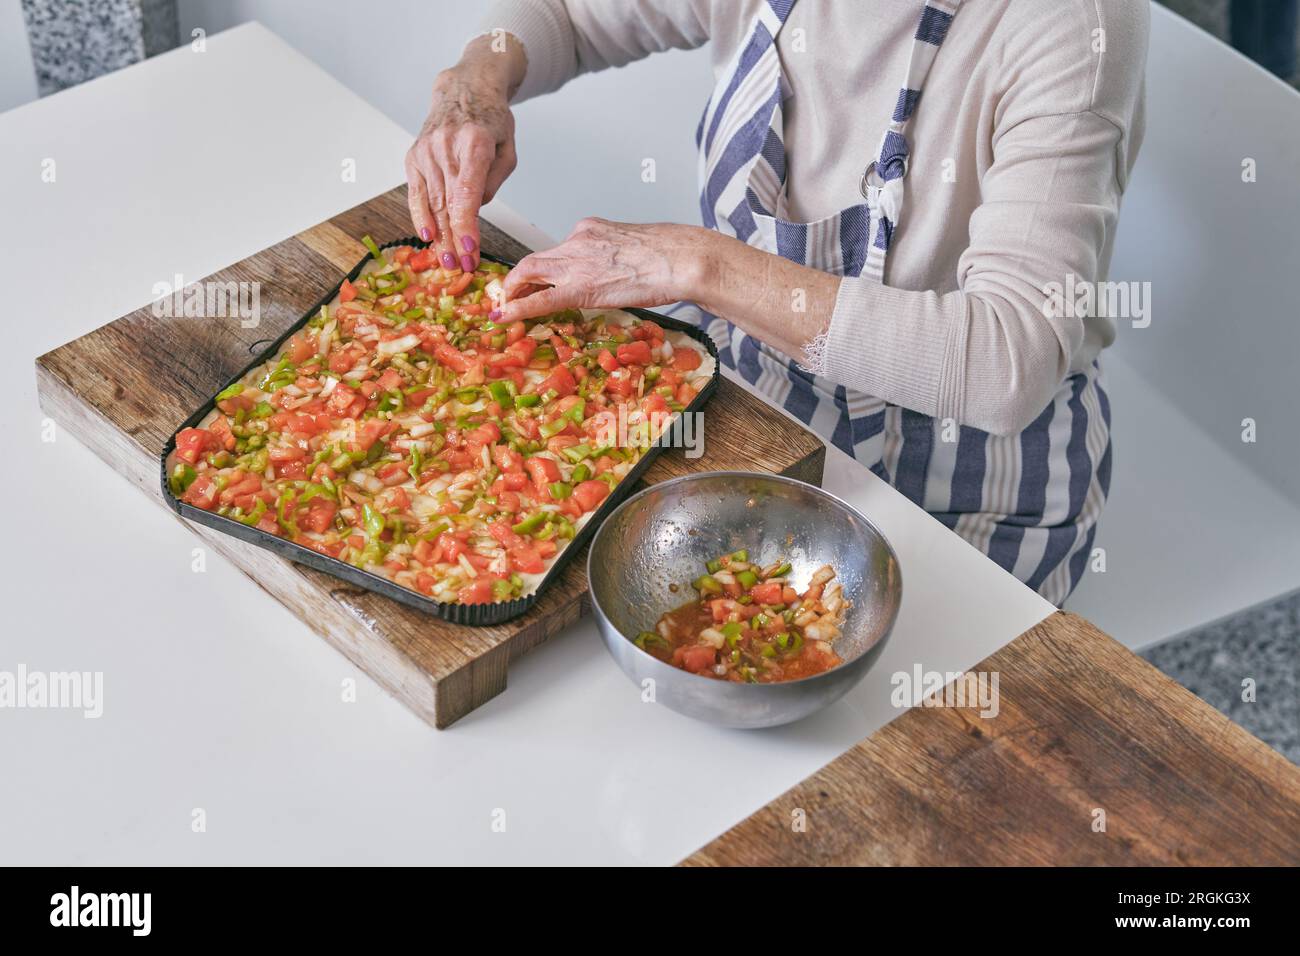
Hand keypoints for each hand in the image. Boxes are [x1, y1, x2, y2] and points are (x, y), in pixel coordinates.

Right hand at [406, 35, 523, 271]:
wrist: (463, 90)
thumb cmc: (491, 121)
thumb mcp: (508, 147)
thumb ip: (494, 180)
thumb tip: (475, 210)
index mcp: (474, 143)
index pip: (466, 193)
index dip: (467, 225)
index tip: (471, 250)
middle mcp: (445, 146)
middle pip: (448, 203)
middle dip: (455, 240)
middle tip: (462, 267)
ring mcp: (425, 151)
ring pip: (431, 202)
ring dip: (440, 235)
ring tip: (447, 261)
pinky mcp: (413, 156)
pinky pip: (416, 193)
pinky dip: (420, 216)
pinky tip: (427, 237)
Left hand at [500, 218, 713, 320]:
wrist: (680, 259)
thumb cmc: (670, 255)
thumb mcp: (633, 246)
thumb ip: (613, 257)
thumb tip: (614, 271)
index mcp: (591, 229)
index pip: (556, 249)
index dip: (542, 268)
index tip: (536, 280)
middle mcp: (577, 239)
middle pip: (534, 258)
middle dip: (516, 279)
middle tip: (507, 295)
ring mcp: (577, 262)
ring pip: (529, 272)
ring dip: (512, 292)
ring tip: (502, 308)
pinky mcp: (581, 287)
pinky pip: (541, 299)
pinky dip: (518, 308)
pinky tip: (504, 317)